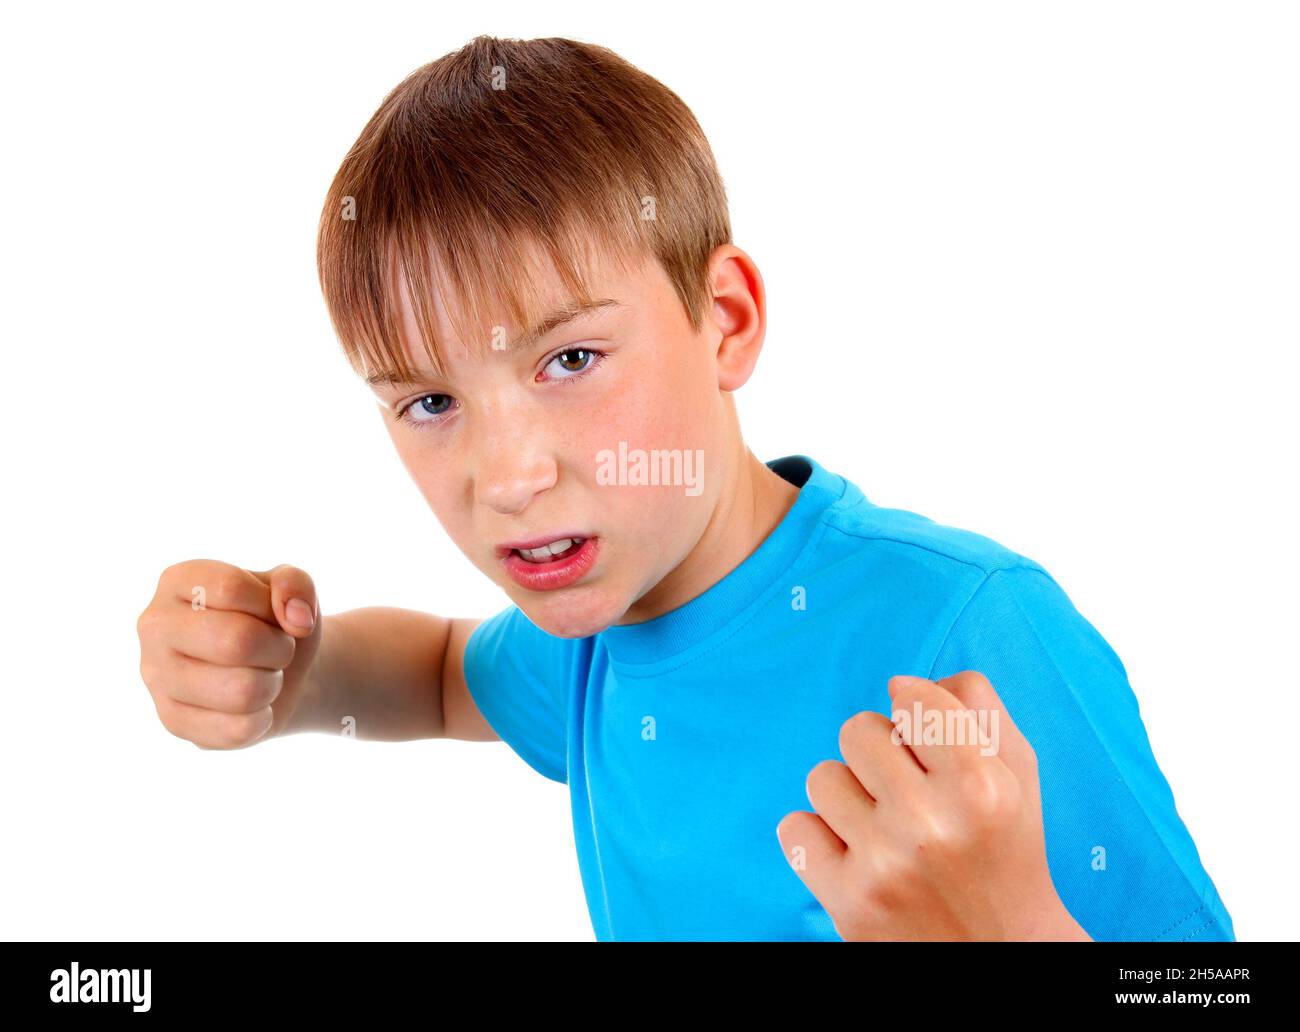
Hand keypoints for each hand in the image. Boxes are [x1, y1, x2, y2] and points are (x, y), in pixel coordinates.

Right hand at [137, 560, 323, 748]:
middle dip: (278, 649)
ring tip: (263, 675)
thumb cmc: (276, 622)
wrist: (279, 672)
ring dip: (271, 684)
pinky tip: (252, 706)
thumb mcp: (292, 588)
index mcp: (179, 580)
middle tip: (279, 650)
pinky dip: (262, 719)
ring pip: (240, 692)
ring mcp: (156, 676)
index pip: (231, 588)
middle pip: (236, 642)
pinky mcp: (171, 720)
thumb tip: (298, 620)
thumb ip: (296, 583)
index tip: (276, 614)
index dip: (271, 606)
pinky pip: (237, 730)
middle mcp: (155, 625)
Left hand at [776, 670, 1089, 940]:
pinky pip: (794, 828)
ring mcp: (883, 866)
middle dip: (878, 750)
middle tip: (906, 787)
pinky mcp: (847, 902)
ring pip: (822, 776)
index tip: (922, 734)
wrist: (1004, 952)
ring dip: (849, 794)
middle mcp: (929, 824)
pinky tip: (855, 852)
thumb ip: (976, 708)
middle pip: (857, 729)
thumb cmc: (1006, 849)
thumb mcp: (1017, 773)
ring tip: (884, 824)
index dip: (914, 707)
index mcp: (980, 786)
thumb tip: (904, 683)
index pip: (912, 696)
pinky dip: (819, 837)